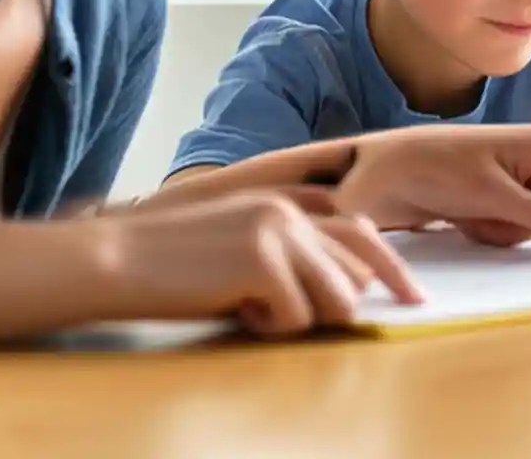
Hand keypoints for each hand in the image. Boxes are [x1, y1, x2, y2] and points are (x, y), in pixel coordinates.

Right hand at [101, 190, 422, 336]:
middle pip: (358, 272)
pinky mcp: (265, 263)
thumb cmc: (177, 263)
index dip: (392, 270)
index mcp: (291, 203)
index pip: (362, 235)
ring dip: (299, 319)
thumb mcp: (245, 243)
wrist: (116, 259)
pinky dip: (268, 327)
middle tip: (293, 316)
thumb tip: (351, 288)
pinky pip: (297, 318)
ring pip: (337, 300)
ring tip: (250, 306)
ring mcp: (281, 234)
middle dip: (336, 307)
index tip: (414, 297)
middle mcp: (294, 212)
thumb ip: (297, 254)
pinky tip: (233, 308)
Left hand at [335, 125, 530, 250]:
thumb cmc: (434, 169)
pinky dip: (497, 233)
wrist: (382, 169)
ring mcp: (528, 180)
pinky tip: (466, 217)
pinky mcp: (510, 199)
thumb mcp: (490, 195)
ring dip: (510, 231)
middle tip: (487, 214)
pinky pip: (522, 232)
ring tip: (470, 213)